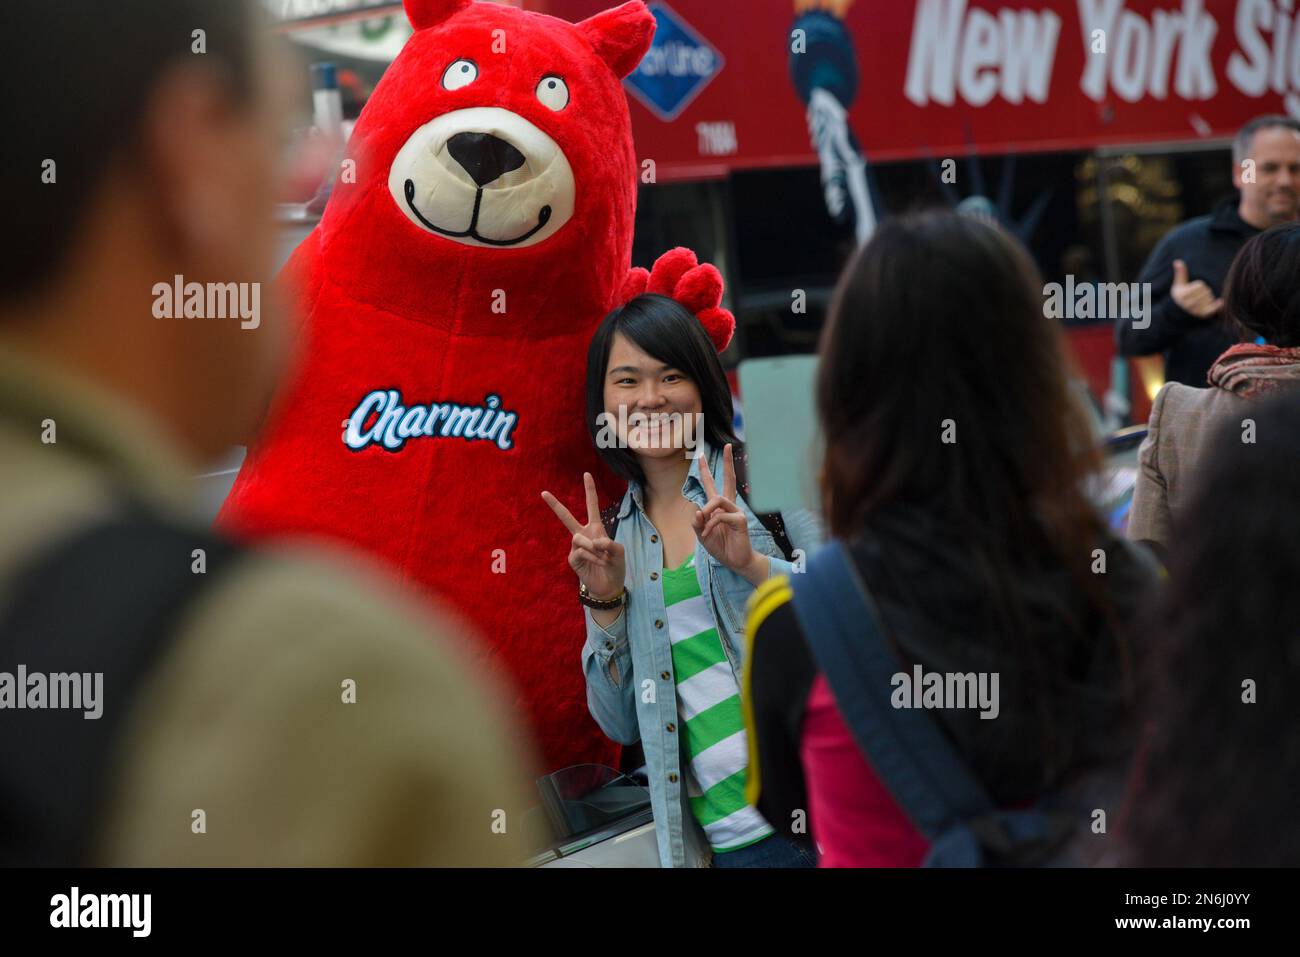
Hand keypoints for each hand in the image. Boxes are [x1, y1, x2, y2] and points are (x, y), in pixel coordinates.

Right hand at [542, 472, 625, 600]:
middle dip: (555, 505)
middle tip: (543, 493)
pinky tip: (597, 563)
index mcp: (596, 528)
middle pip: (567, 517)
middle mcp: (583, 535)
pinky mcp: (572, 559)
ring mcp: (576, 547)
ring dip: (593, 548)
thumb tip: (594, 542)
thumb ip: (610, 544)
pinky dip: (591, 557)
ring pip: (578, 538)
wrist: (609, 586)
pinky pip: (579, 552)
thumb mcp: (620, 552)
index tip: (586, 474)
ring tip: (603, 558)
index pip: (592, 506)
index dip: (589, 490)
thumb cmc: (615, 566)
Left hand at [692, 444, 767, 585]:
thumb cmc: (721, 547)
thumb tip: (697, 511)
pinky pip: (722, 516)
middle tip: (727, 446)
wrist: (736, 561)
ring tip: (703, 527)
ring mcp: (736, 511)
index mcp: (718, 507)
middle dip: (727, 463)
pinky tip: (709, 533)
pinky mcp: (741, 520)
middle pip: (728, 480)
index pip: (712, 485)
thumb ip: (697, 523)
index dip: (706, 471)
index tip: (702, 456)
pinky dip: (712, 524)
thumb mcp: (702, 535)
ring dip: (707, 511)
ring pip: (718, 499)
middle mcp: (729, 506)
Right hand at [1170, 259, 1222, 317]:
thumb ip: (1180, 273)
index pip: (1200, 285)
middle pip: (1206, 291)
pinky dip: (1218, 305)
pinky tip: (1220, 302)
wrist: (1178, 313)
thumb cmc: (1180, 295)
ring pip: (1210, 298)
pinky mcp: (1202, 315)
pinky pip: (1213, 308)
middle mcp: (1189, 304)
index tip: (1193, 289)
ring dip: (1209, 298)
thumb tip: (1177, 261)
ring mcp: (1196, 310)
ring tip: (1202, 301)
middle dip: (1204, 291)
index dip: (1199, 285)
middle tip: (1198, 295)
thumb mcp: (1178, 284)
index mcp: (1183, 295)